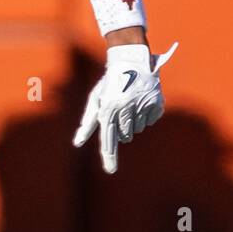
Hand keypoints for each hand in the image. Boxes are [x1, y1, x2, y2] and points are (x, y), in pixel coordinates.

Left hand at [73, 41, 177, 173]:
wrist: (131, 60)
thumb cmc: (109, 83)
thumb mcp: (95, 100)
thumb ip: (87, 122)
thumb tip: (77, 142)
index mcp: (108, 109)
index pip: (109, 139)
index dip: (109, 156)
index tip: (110, 171)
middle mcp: (125, 109)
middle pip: (124, 136)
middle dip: (121, 129)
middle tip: (119, 110)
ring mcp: (142, 106)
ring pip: (137, 130)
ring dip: (133, 122)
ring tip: (130, 103)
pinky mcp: (156, 103)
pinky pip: (150, 121)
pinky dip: (145, 116)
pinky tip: (140, 101)